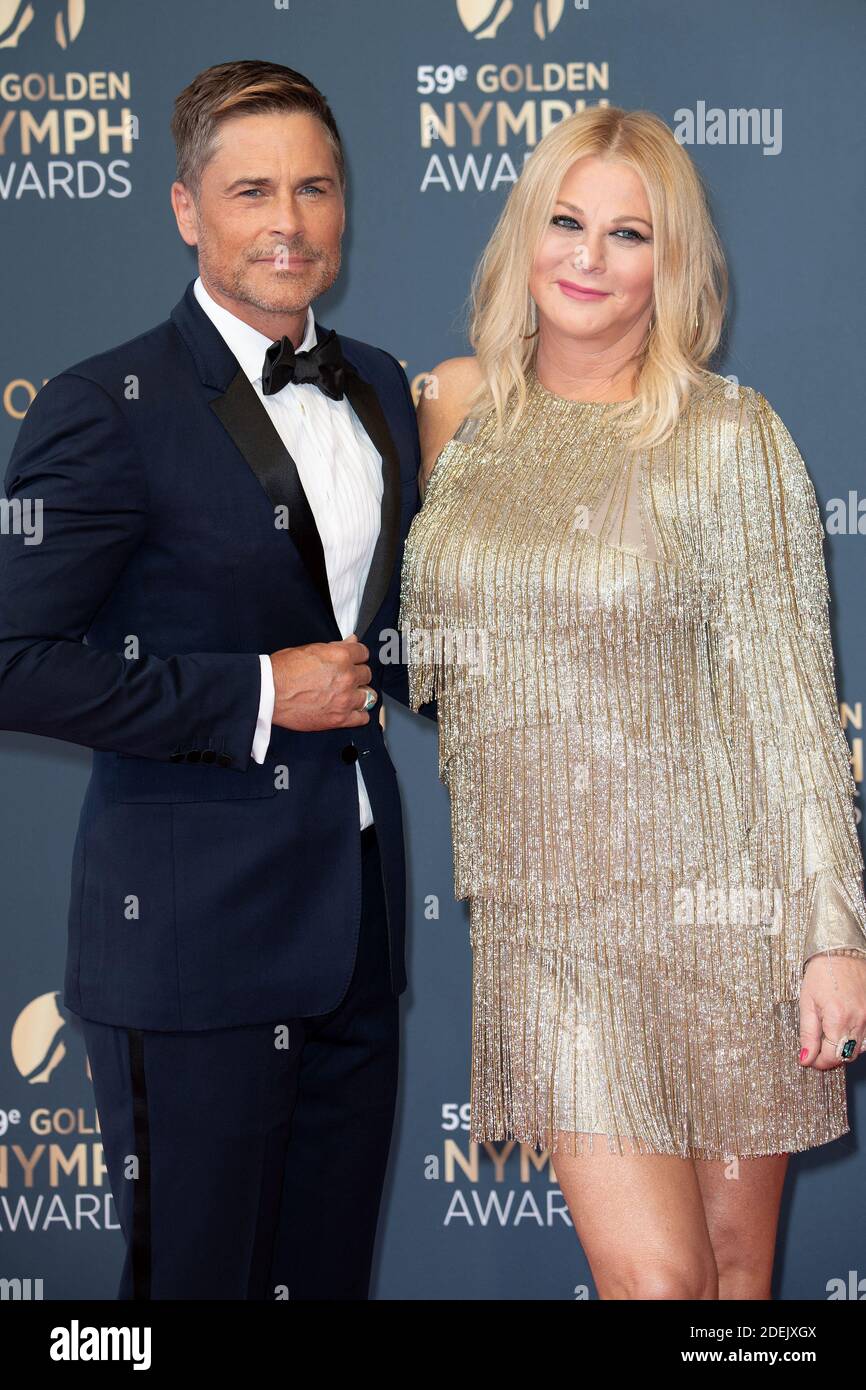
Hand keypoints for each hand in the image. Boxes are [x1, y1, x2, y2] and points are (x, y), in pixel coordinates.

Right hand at [269, 635, 375, 731]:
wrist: (269, 693)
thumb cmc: (283, 670)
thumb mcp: (310, 650)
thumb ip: (335, 647)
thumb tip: (351, 641)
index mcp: (341, 656)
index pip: (364, 653)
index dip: (357, 656)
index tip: (353, 660)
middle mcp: (347, 677)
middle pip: (367, 674)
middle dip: (357, 675)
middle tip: (345, 678)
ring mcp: (345, 699)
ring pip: (369, 695)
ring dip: (360, 694)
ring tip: (348, 695)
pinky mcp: (339, 719)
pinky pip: (362, 718)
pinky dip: (359, 714)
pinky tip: (350, 710)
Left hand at [798, 953, 865, 1069]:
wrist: (842, 953)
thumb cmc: (822, 973)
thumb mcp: (807, 1003)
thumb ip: (807, 1034)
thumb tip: (806, 1058)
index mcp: (838, 1019)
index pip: (831, 1057)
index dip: (818, 1062)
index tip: (809, 1059)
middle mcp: (858, 1021)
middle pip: (847, 1056)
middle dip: (831, 1057)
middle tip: (817, 1048)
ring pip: (859, 1049)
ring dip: (844, 1048)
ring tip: (830, 1035)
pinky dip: (855, 1038)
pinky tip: (844, 1028)